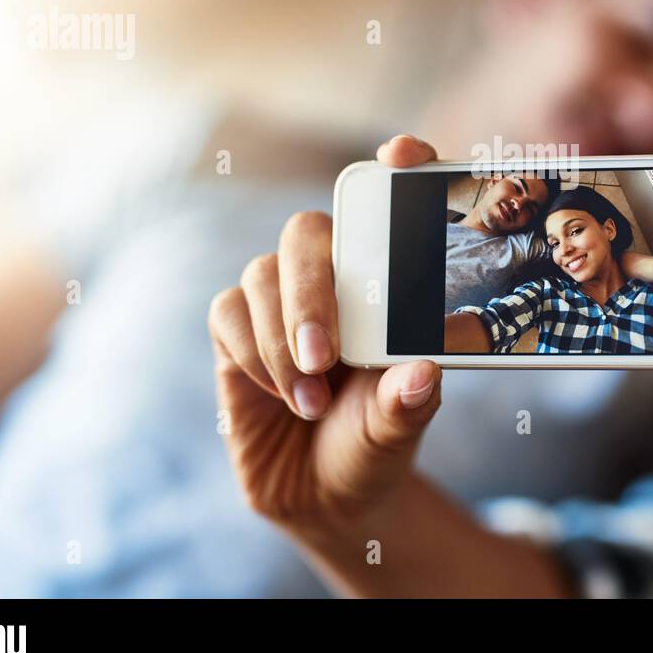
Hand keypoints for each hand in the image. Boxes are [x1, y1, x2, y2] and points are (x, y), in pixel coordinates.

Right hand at [208, 134, 442, 536]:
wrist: (324, 495)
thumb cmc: (373, 443)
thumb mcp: (399, 429)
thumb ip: (409, 403)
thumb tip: (423, 373)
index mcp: (387, 282)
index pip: (390, 202)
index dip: (398, 166)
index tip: (401, 156)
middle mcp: (334, 278)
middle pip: (307, 233)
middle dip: (311, 289)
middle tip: (324, 354)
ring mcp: (280, 298)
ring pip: (263, 274)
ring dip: (282, 340)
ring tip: (311, 399)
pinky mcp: (236, 329)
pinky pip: (229, 313)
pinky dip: (254, 353)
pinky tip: (283, 395)